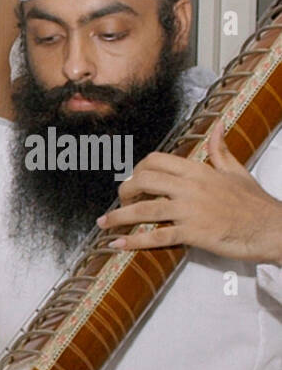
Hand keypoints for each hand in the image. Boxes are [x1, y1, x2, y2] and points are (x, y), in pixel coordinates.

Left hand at [98, 120, 281, 261]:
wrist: (271, 227)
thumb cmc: (254, 202)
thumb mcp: (236, 171)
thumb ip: (219, 150)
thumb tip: (218, 125)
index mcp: (199, 170)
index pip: (156, 161)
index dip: (137, 170)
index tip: (132, 180)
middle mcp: (191, 188)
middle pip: (144, 182)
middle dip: (125, 191)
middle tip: (119, 201)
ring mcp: (190, 210)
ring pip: (145, 210)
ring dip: (119, 217)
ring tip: (104, 224)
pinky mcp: (193, 233)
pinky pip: (157, 236)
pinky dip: (135, 241)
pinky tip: (118, 244)